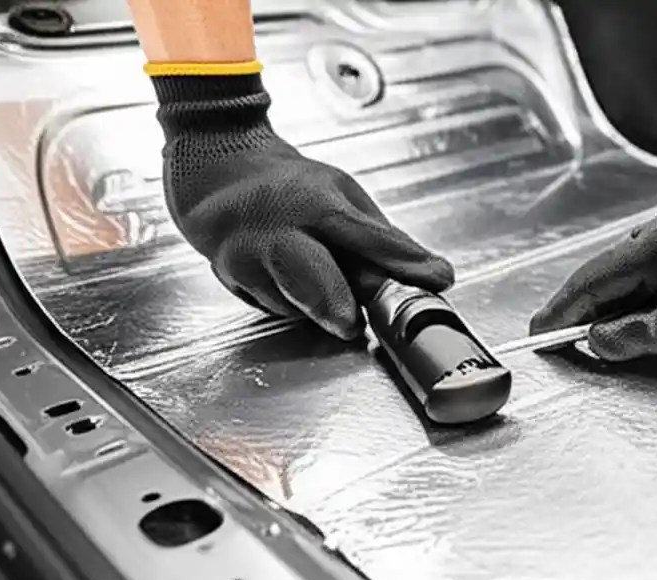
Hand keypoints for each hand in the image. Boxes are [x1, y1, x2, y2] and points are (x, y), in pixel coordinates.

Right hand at [153, 73, 452, 339]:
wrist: (219, 177)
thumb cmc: (290, 189)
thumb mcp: (341, 195)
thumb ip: (380, 238)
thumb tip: (429, 273)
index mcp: (314, 201)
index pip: (362, 233)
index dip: (401, 258)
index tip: (437, 276)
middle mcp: (278, 229)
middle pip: (308, 273)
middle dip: (332, 302)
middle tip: (352, 325)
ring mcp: (248, 256)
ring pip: (294, 300)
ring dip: (320, 307)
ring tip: (328, 288)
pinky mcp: (232, 280)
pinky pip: (276, 306)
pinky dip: (295, 304)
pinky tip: (291, 281)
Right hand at [531, 152, 656, 362]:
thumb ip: (656, 334)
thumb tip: (603, 338)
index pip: (597, 278)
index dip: (565, 310)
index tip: (541, 334)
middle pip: (620, 263)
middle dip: (592, 301)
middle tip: (569, 331)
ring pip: (653, 257)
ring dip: (629, 291)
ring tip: (615, 323)